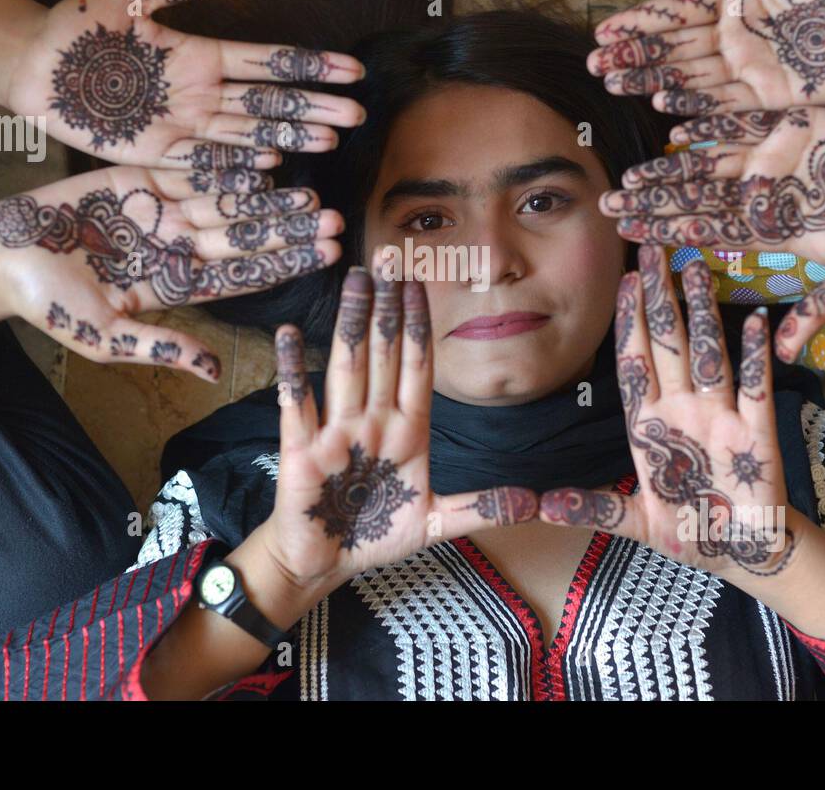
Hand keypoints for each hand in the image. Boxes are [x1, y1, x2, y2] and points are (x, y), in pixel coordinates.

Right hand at [0, 163, 341, 379]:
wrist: (0, 255)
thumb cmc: (49, 304)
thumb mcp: (106, 337)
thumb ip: (163, 346)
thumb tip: (216, 374)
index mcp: (176, 285)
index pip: (243, 276)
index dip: (284, 265)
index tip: (325, 255)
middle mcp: (178, 248)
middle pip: (244, 237)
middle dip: (289, 229)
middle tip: (336, 219)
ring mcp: (161, 213)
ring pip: (225, 202)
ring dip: (267, 197)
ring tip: (311, 190)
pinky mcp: (139, 180)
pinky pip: (188, 170)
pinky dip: (223, 164)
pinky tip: (263, 159)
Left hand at [6, 0, 366, 166]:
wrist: (31, 64)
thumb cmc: (77, 25)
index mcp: (200, 55)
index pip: (268, 61)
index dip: (310, 66)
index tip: (351, 69)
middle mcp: (200, 93)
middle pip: (269, 103)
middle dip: (314, 108)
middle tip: (357, 115)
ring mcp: (183, 125)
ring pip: (248, 134)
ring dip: (290, 138)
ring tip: (330, 139)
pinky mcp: (158, 152)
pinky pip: (206, 162)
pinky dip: (238, 166)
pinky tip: (274, 167)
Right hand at [263, 259, 537, 587]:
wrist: (321, 563)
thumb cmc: (374, 537)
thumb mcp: (434, 524)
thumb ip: (480, 509)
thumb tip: (535, 504)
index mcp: (407, 433)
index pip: (417, 368)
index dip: (421, 327)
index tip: (420, 285)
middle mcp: (373, 422)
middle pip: (383, 355)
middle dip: (388, 309)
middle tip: (389, 259)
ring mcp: (337, 432)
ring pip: (347, 368)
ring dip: (351, 324)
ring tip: (355, 281)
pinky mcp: (302, 451)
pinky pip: (298, 404)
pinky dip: (292, 370)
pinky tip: (289, 335)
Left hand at [538, 246, 795, 581]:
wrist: (742, 555)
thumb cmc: (688, 534)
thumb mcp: (633, 522)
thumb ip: (592, 508)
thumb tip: (540, 506)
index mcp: (649, 426)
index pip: (634, 363)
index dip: (628, 323)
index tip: (623, 282)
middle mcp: (682, 411)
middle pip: (668, 345)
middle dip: (660, 299)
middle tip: (655, 252)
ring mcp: (719, 418)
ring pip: (707, 354)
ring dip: (702, 313)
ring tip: (696, 268)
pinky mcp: (756, 434)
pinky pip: (755, 388)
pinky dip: (755, 356)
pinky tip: (756, 321)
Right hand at [588, 0, 824, 113]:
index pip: (678, 9)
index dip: (642, 19)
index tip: (606, 26)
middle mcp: (737, 32)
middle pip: (674, 45)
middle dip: (634, 53)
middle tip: (596, 62)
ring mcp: (750, 66)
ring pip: (689, 74)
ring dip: (651, 79)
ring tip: (614, 82)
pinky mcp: (769, 95)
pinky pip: (722, 101)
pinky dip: (692, 104)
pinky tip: (661, 104)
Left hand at [599, 107, 824, 360]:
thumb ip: (817, 311)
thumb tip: (783, 352)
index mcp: (770, 228)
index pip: (708, 231)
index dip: (669, 232)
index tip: (629, 236)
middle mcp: (764, 194)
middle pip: (699, 197)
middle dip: (654, 200)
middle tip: (608, 202)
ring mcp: (778, 160)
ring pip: (713, 161)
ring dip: (673, 165)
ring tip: (633, 170)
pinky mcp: (798, 128)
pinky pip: (750, 126)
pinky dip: (717, 126)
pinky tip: (678, 129)